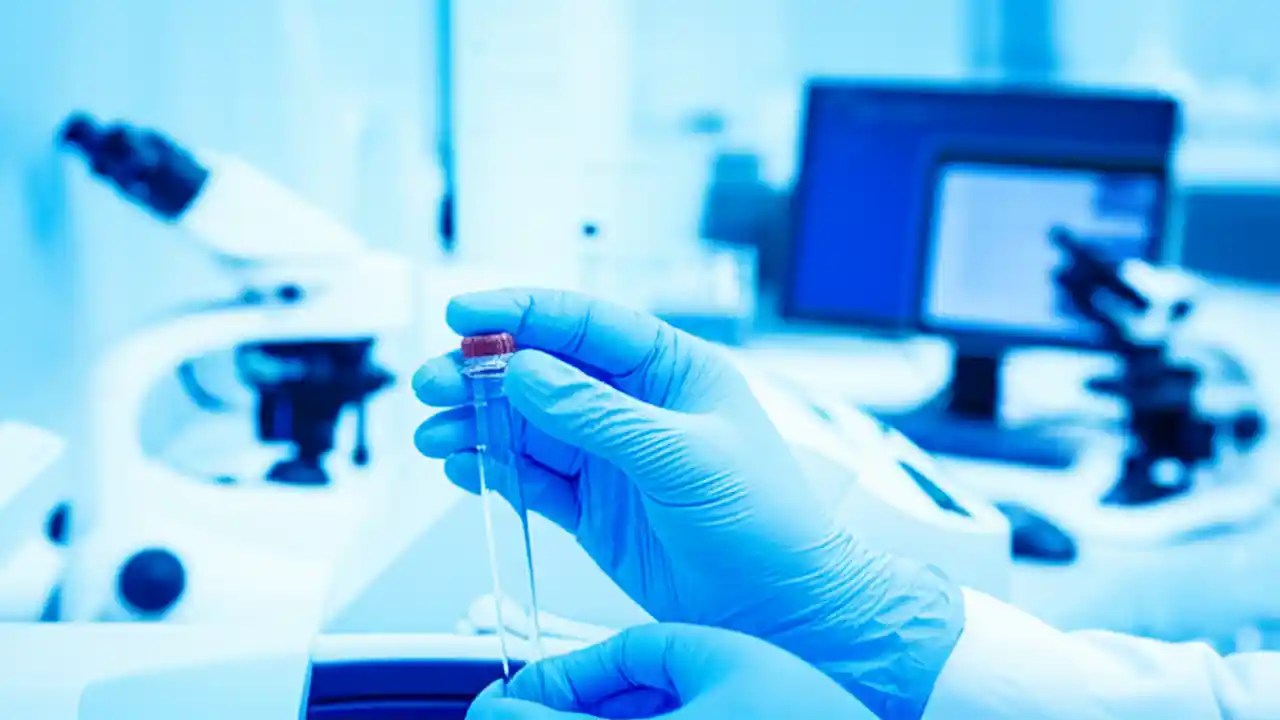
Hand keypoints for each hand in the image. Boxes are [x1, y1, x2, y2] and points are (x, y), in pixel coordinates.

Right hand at [414, 289, 961, 717]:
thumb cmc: (764, 522)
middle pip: (540, 371)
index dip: (520, 312)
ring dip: (476, 424)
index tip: (464, 312)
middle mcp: (633, 404)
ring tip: (435, 434)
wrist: (779, 607)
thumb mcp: (684, 458)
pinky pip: (528, 476)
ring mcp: (607, 454)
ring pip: (524, 424)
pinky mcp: (590, 504)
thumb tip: (526, 373)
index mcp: (670, 368)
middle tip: (436, 384)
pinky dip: (491, 470)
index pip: (584, 323)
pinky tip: (463, 467)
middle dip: (482, 372)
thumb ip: (600, 416)